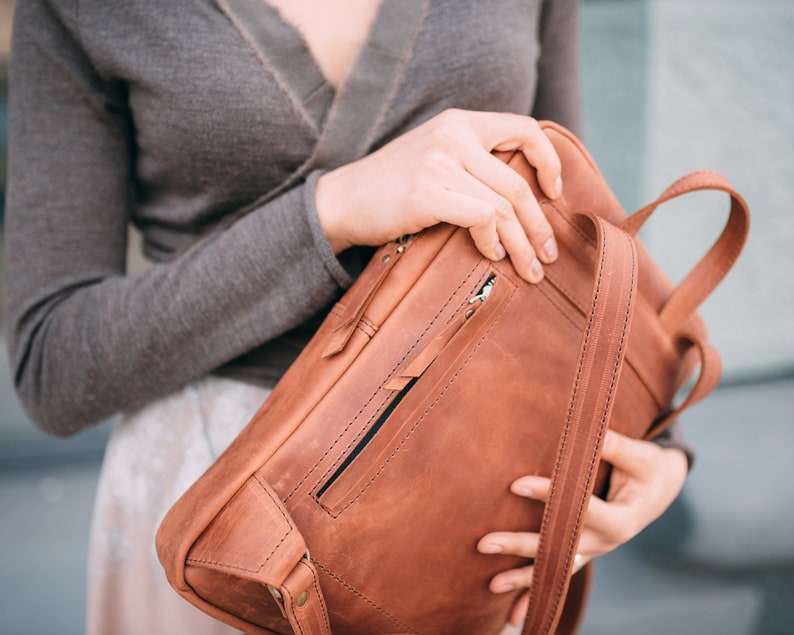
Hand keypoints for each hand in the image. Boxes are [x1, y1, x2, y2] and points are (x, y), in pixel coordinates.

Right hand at [315, 108, 561, 282]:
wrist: (342, 200)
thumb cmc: (391, 187)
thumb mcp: (434, 155)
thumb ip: (471, 159)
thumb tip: (519, 194)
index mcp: (460, 122)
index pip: (525, 129)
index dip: (549, 162)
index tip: (555, 194)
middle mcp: (453, 135)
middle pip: (519, 183)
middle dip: (540, 225)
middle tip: (550, 255)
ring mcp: (440, 162)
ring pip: (505, 205)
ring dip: (523, 244)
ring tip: (531, 270)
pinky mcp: (428, 192)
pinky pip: (482, 217)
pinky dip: (493, 241)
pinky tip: (492, 256)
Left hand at [478, 429, 688, 626]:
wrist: (661, 487)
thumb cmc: (649, 466)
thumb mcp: (640, 454)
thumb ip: (612, 444)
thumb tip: (585, 425)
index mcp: (622, 520)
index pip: (579, 509)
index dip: (549, 496)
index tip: (516, 484)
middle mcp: (606, 543)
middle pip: (560, 547)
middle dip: (522, 546)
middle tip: (485, 543)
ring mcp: (594, 551)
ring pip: (556, 567)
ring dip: (524, 578)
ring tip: (491, 586)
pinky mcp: (584, 551)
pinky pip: (559, 574)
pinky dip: (537, 593)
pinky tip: (513, 616)